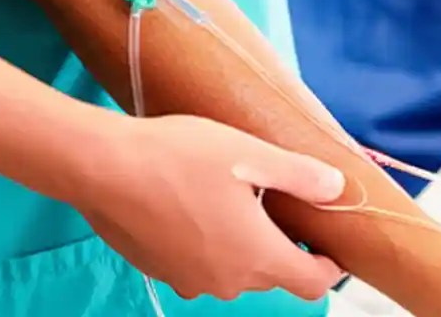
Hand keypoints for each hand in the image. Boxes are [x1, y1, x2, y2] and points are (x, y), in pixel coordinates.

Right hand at [73, 114, 346, 300]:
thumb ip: (301, 176)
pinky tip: (197, 204)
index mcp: (257, 258)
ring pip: (234, 271)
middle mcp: (226, 282)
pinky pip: (200, 265)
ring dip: (243, 244)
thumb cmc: (181, 157)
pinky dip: (209, 244)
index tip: (330, 241)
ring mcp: (189, 281)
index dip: (329, 266)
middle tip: (278, 201)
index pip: (313, 284)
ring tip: (235, 197)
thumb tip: (337, 189)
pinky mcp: (161, 270)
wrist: (103, 168)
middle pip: (273, 275)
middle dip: (283, 245)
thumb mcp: (252, 155)